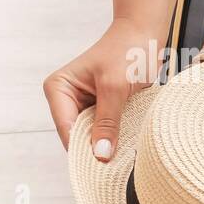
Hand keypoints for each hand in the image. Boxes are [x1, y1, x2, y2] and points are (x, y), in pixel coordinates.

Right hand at [43, 18, 158, 158]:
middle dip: (96, 149)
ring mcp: (84, 104)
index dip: (83, 150)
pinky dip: (118, 137)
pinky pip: (107, 129)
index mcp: (58, 89)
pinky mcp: (102, 107)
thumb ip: (108, 121)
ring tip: (126, 157)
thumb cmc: (127, 52)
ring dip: (110, 144)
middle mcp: (66, 98)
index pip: (67, 129)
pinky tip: (130, 146)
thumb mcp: (116, 87)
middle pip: (78, 135)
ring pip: (93, 135)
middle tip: (117, 168)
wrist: (144, 34)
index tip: (102, 169)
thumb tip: (100, 154)